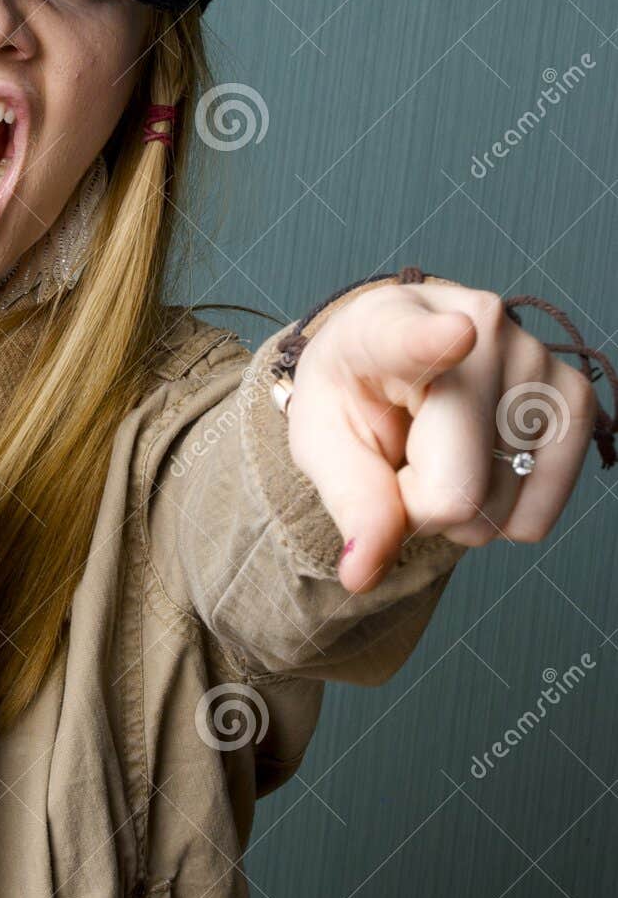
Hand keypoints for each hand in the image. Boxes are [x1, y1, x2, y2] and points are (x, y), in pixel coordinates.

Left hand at [285, 281, 596, 593]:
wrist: (392, 361)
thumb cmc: (355, 395)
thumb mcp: (322, 442)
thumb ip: (348, 500)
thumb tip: (364, 573)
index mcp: (391, 324)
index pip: (418, 338)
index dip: (438, 342)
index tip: (456, 336)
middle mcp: (479, 327)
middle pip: (458, 488)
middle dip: (419, 502)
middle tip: (404, 454)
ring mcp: (536, 358)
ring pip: (498, 509)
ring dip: (462, 506)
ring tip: (442, 447)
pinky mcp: (573, 398)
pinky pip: (537, 517)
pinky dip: (502, 514)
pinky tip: (481, 461)